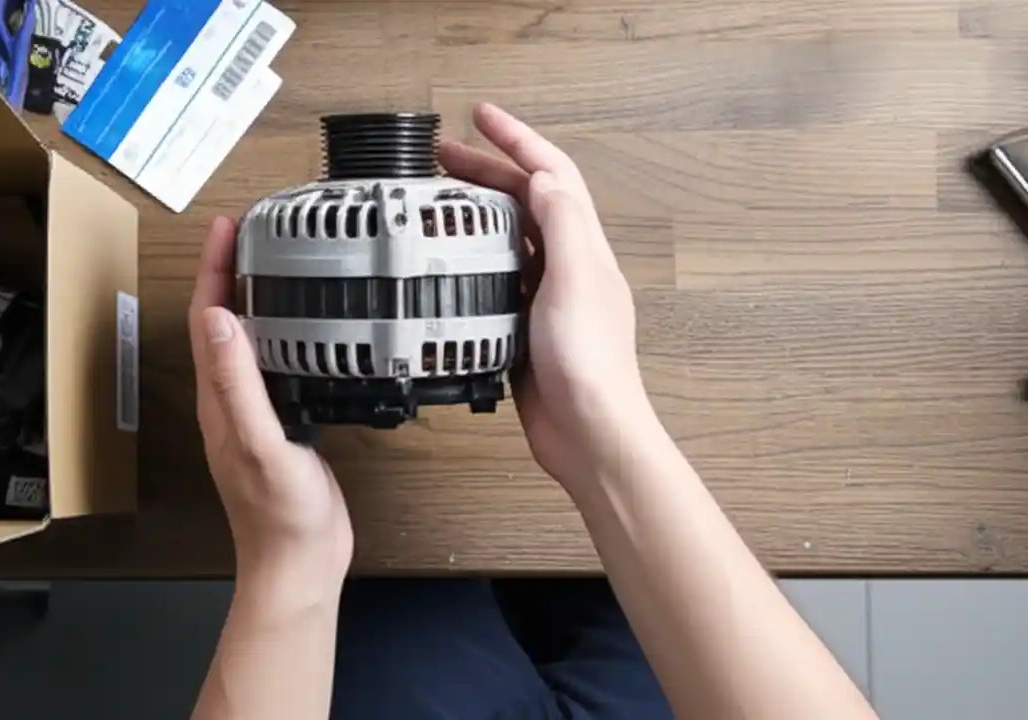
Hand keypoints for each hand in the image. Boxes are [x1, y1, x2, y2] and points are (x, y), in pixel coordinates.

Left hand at [188, 217, 352, 590]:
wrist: (300, 563)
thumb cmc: (279, 515)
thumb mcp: (260, 442)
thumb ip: (239, 383)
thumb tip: (220, 320)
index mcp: (218, 401)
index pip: (208, 320)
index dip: (214, 270)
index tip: (227, 228)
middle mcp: (229, 402)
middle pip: (222, 323)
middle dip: (229, 273)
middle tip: (249, 233)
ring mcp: (254, 414)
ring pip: (247, 342)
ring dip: (253, 300)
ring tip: (271, 265)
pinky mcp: (281, 426)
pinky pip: (275, 366)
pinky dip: (284, 335)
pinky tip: (304, 330)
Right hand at [439, 104, 648, 491]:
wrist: (587, 434)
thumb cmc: (588, 365)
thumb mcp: (577, 281)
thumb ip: (564, 224)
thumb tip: (544, 176)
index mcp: (583, 249)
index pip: (553, 175)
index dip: (518, 139)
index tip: (481, 116)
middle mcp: (567, 268)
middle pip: (526, 202)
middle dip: (487, 171)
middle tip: (441, 156)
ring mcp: (545, 299)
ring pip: (509, 239)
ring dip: (477, 212)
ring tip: (439, 199)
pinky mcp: (523, 329)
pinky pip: (495, 281)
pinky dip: (471, 261)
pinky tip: (447, 264)